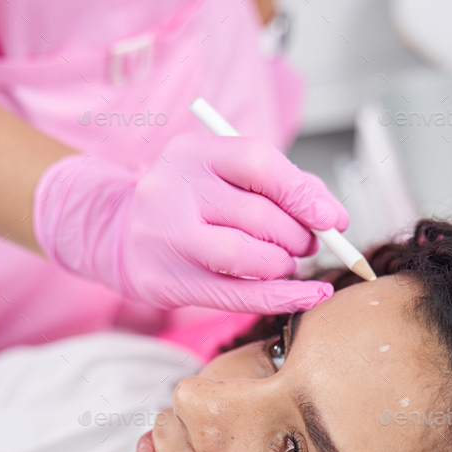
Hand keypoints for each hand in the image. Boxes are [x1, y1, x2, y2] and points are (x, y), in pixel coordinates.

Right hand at [33, 134, 348, 313]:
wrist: (119, 232)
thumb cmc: (189, 202)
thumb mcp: (223, 175)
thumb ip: (280, 185)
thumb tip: (333, 217)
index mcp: (193, 152)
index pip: (257, 163)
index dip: (303, 193)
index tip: (333, 218)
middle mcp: (174, 190)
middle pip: (257, 216)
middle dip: (298, 236)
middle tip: (309, 245)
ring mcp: (166, 239)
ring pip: (244, 258)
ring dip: (284, 266)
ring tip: (289, 264)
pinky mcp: (166, 282)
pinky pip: (235, 297)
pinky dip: (280, 298)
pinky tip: (307, 296)